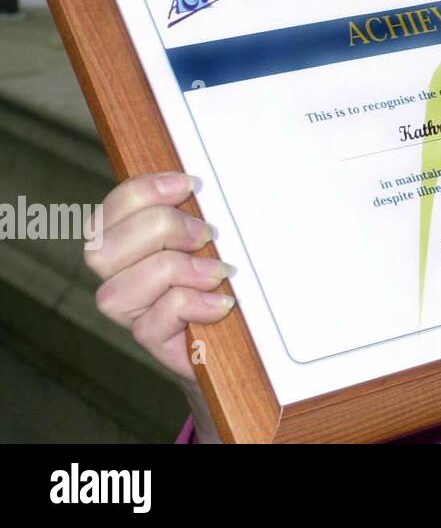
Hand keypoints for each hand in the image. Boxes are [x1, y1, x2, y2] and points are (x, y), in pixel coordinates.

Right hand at [84, 171, 236, 382]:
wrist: (254, 327)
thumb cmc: (234, 273)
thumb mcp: (220, 232)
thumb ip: (199, 210)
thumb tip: (198, 187)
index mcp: (132, 241)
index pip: (112, 210)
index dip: (144, 192)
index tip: (190, 185)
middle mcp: (121, 277)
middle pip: (100, 249)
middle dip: (160, 229)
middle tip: (207, 235)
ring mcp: (133, 313)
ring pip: (117, 291)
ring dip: (177, 270)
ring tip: (218, 273)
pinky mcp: (153, 342)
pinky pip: (151, 324)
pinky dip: (192, 306)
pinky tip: (221, 303)